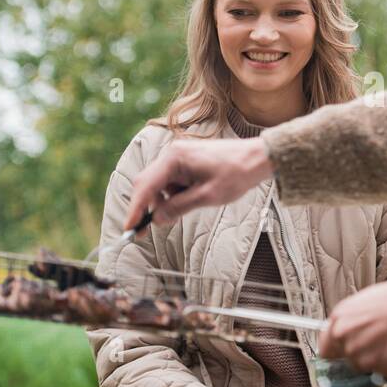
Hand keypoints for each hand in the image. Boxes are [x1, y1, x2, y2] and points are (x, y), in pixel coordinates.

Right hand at [125, 137, 273, 229]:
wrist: (258, 158)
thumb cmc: (237, 173)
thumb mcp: (208, 196)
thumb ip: (179, 207)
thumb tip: (157, 219)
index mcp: (174, 158)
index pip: (146, 186)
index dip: (135, 209)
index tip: (128, 228)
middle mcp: (172, 154)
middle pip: (148, 184)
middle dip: (147, 208)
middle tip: (144, 232)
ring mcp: (179, 157)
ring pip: (160, 185)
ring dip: (164, 202)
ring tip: (182, 212)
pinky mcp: (186, 162)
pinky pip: (171, 181)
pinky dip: (174, 195)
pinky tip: (190, 201)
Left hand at [319, 279, 386, 379]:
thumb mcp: (365, 301)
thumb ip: (352, 320)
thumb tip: (350, 331)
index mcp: (338, 322)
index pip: (325, 350)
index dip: (336, 352)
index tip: (343, 353)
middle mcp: (346, 342)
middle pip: (347, 360)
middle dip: (361, 355)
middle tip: (378, 344)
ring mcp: (363, 359)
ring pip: (366, 367)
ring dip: (377, 361)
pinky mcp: (381, 370)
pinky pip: (385, 373)